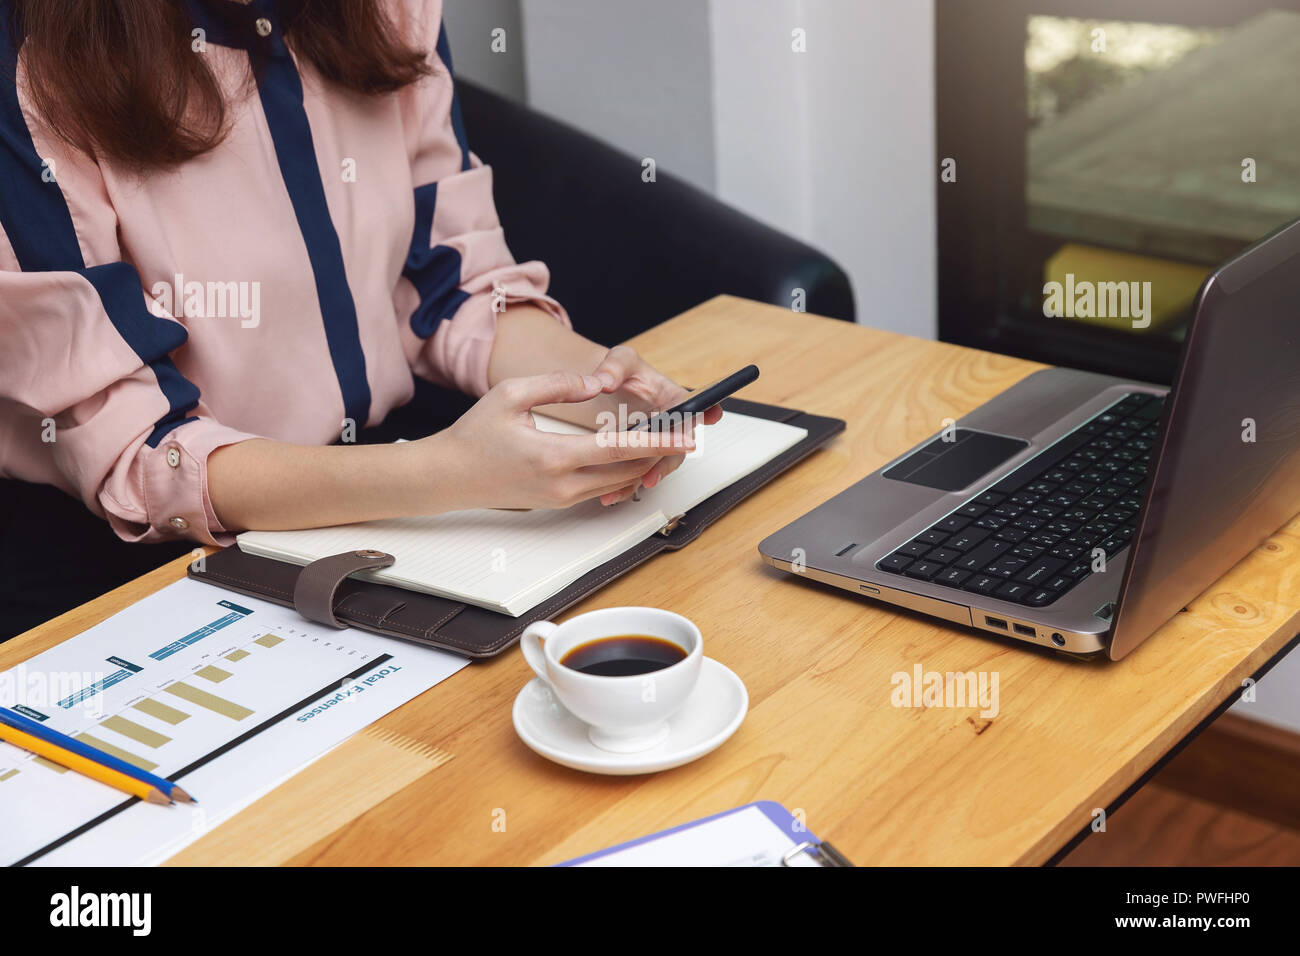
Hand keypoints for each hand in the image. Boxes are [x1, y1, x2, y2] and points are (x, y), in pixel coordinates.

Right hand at [430, 371, 695, 510]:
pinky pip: (601, 487)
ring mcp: (561, 497)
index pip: (618, 449)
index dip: (656, 442)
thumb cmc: (475, 435)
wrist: (450, 476)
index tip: (683, 435)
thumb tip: (593, 382)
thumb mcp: (511, 394)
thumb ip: (557, 384)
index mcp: (553, 456)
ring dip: (642, 463)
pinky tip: (632, 454)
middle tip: (683, 432)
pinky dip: (621, 472)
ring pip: (617, 482)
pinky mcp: (559, 502)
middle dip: (659, 453)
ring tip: (664, 439)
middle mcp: (562, 483)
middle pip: (627, 470)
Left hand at [589, 345, 723, 502]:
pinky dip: (627, 484)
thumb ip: (614, 367)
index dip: (707, 411)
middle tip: (659, 468)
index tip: (712, 414)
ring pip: (658, 463)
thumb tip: (605, 381)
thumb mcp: (620, 360)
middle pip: (678, 445)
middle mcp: (670, 423)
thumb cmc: (620, 372)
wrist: (601, 390)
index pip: (695, 406)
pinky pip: (637, 473)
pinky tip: (613, 493)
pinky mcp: (637, 455)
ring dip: (649, 476)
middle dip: (669, 459)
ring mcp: (655, 442)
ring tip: (638, 485)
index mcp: (674, 398)